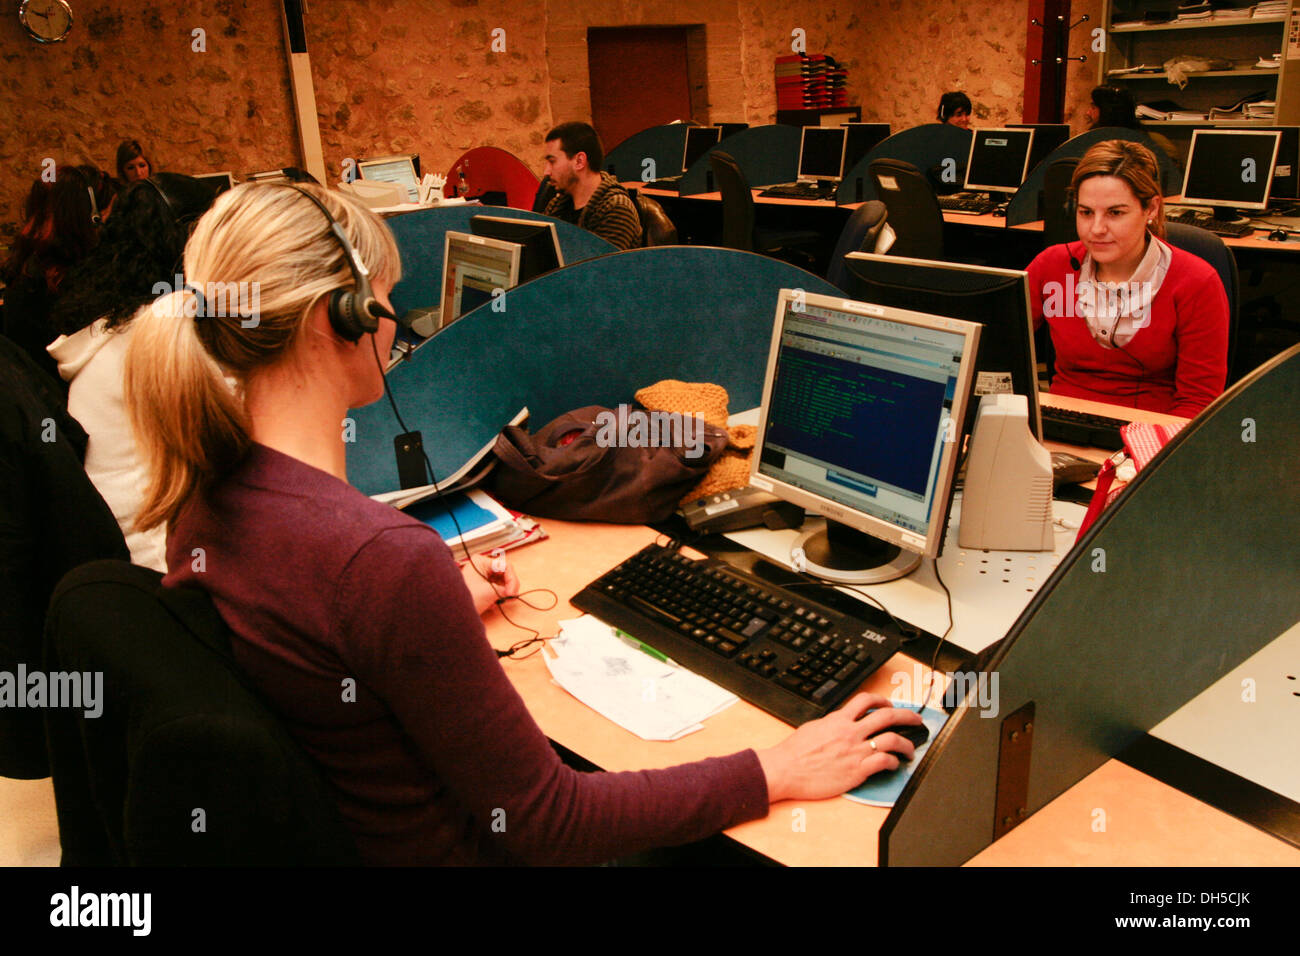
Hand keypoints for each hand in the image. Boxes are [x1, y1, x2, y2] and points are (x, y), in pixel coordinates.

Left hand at [461, 553, 519, 615]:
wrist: (451, 612)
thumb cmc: (464, 598)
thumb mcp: (490, 592)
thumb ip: (505, 590)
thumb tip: (513, 592)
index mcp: (481, 562)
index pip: (505, 566)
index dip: (512, 580)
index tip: (512, 593)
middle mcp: (480, 566)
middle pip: (503, 573)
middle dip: (508, 586)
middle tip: (510, 597)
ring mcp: (480, 576)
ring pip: (500, 581)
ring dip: (502, 592)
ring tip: (500, 601)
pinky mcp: (479, 585)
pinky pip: (494, 588)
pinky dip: (496, 596)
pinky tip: (492, 604)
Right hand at [755, 694, 925, 802]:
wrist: (786, 769)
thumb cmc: (795, 752)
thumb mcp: (813, 727)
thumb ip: (831, 723)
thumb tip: (839, 722)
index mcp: (839, 719)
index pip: (866, 700)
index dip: (883, 700)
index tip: (889, 705)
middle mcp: (851, 732)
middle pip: (887, 716)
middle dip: (907, 716)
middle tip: (916, 720)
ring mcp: (856, 751)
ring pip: (892, 739)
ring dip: (907, 744)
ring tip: (911, 749)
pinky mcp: (858, 770)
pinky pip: (884, 762)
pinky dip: (893, 762)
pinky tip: (894, 765)